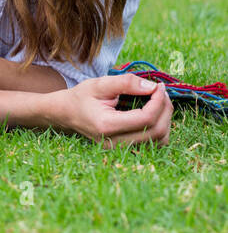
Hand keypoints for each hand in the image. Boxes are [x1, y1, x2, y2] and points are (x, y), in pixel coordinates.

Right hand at [53, 74, 172, 147]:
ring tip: (159, 102)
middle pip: (156, 131)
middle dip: (165, 109)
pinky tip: (154, 112)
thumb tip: (152, 86)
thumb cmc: (81, 97)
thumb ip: (125, 83)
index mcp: (107, 125)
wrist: (66, 113)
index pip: (146, 119)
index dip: (158, 101)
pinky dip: (160, 127)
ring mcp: (121, 149)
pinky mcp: (126, 149)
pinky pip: (154, 143)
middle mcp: (115, 142)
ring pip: (159, 140)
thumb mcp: (99, 84)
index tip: (158, 86)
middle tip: (161, 91)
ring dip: (165, 120)